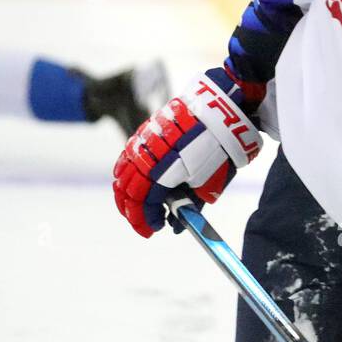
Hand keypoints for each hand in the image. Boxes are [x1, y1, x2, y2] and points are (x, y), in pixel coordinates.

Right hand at [113, 70, 261, 237]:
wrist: (220, 112)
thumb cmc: (219, 151)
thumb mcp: (209, 185)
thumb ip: (189, 206)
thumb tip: (176, 225)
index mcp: (162, 174)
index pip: (144, 205)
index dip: (147, 220)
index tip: (156, 229)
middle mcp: (146, 159)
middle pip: (127, 193)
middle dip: (133, 213)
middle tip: (144, 224)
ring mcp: (141, 144)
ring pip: (121, 175)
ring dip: (126, 195)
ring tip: (137, 206)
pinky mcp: (144, 133)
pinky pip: (126, 158)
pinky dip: (125, 174)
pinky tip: (134, 183)